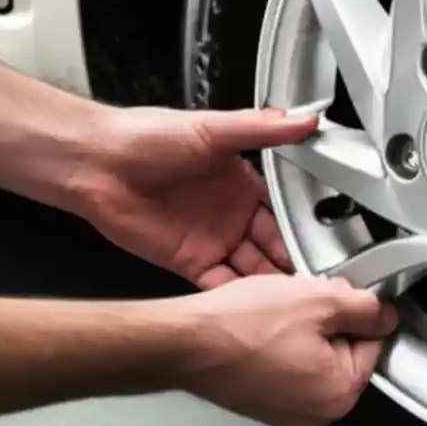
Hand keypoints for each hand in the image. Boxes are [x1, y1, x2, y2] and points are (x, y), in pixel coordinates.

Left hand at [71, 105, 318, 287]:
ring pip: (252, 269)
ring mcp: (211, 239)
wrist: (97, 163)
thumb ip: (261, 129)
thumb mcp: (212, 129)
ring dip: (272, 284)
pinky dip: (240, 296)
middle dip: (294, 261)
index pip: (284, 209)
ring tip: (298, 299)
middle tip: (321, 280)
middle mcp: (229, 213)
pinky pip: (221, 284)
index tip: (329, 243)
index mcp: (240, 181)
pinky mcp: (189, 262)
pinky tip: (259, 306)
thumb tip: (303, 120)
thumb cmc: (146, 137)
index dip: (304, 227)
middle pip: (272, 244)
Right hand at [179, 275, 397, 425]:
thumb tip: (384, 315)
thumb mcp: (318, 300)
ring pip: (315, 358)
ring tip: (275, 314)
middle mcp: (317, 414)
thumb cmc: (243, 326)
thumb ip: (363, 308)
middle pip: (344, 353)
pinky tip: (260, 329)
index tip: (330, 297)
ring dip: (302, 331)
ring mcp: (288, 413)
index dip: (353, 311)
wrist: (186, 342)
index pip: (372, 342)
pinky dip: (281, 346)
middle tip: (298, 303)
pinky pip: (288, 368)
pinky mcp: (264, 404)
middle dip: (326, 322)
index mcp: (340, 394)